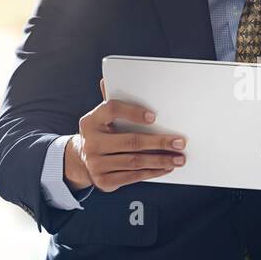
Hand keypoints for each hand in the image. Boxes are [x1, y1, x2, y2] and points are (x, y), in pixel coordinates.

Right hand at [65, 80, 185, 192]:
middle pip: (130, 141)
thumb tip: (107, 79)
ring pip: (135, 161)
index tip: (154, 116)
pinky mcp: (103, 181)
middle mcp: (91, 142)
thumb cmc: (101, 133)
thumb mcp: (102, 117)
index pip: (112, 110)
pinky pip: (133, 176)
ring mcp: (96, 163)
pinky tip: (166, 167)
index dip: (133, 112)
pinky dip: (152, 172)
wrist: (81, 161)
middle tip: (179, 142)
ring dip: (160, 160)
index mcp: (91, 120)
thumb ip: (112, 101)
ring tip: (178, 158)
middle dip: (159, 142)